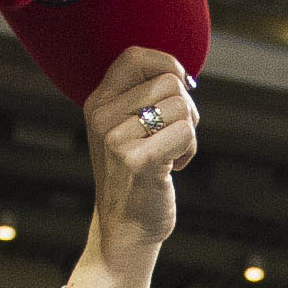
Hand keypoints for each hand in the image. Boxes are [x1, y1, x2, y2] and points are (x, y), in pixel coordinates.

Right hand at [82, 48, 200, 265]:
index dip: (167, 64)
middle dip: (185, 107)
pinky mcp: (138, 160)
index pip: (135, 57)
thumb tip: (183, 74)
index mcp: (97, 103)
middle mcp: (101, 117)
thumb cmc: (136, 177)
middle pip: (169, 82)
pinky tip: (174, 167)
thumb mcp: (127, 130)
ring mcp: (116, 138)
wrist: (124, 230)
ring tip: (172, 154)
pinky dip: (190, 150)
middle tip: (174, 135)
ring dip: (189, 132)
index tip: (179, 90)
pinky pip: (186, 132)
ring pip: (182, 106)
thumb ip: (144, 98)